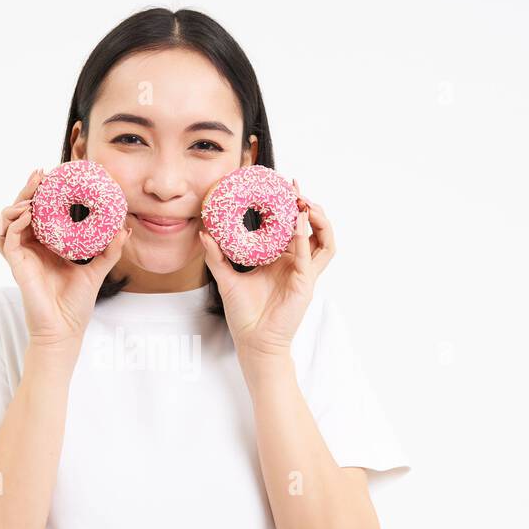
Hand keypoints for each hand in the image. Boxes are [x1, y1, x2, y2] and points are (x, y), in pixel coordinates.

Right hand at [0, 168, 129, 352]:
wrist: (65, 330)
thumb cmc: (75, 305)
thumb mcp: (97, 271)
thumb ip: (109, 250)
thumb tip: (124, 228)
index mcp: (45, 246)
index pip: (39, 212)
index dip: (40, 193)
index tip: (51, 175)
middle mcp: (30, 248)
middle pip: (20, 211)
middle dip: (27, 190)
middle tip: (40, 174)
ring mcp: (21, 257)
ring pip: (7, 221)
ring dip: (17, 204)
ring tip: (32, 194)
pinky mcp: (17, 267)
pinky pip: (8, 240)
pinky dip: (15, 224)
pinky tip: (29, 215)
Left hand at [198, 178, 335, 358]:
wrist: (253, 342)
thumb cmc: (245, 315)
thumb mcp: (227, 279)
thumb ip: (217, 256)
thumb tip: (204, 232)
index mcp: (283, 260)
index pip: (293, 227)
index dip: (291, 207)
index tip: (282, 186)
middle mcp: (297, 264)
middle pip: (314, 229)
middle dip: (308, 206)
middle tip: (295, 188)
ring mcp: (304, 274)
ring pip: (325, 241)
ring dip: (318, 220)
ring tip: (305, 203)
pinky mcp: (305, 284)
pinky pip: (309, 257)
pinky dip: (305, 238)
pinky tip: (297, 222)